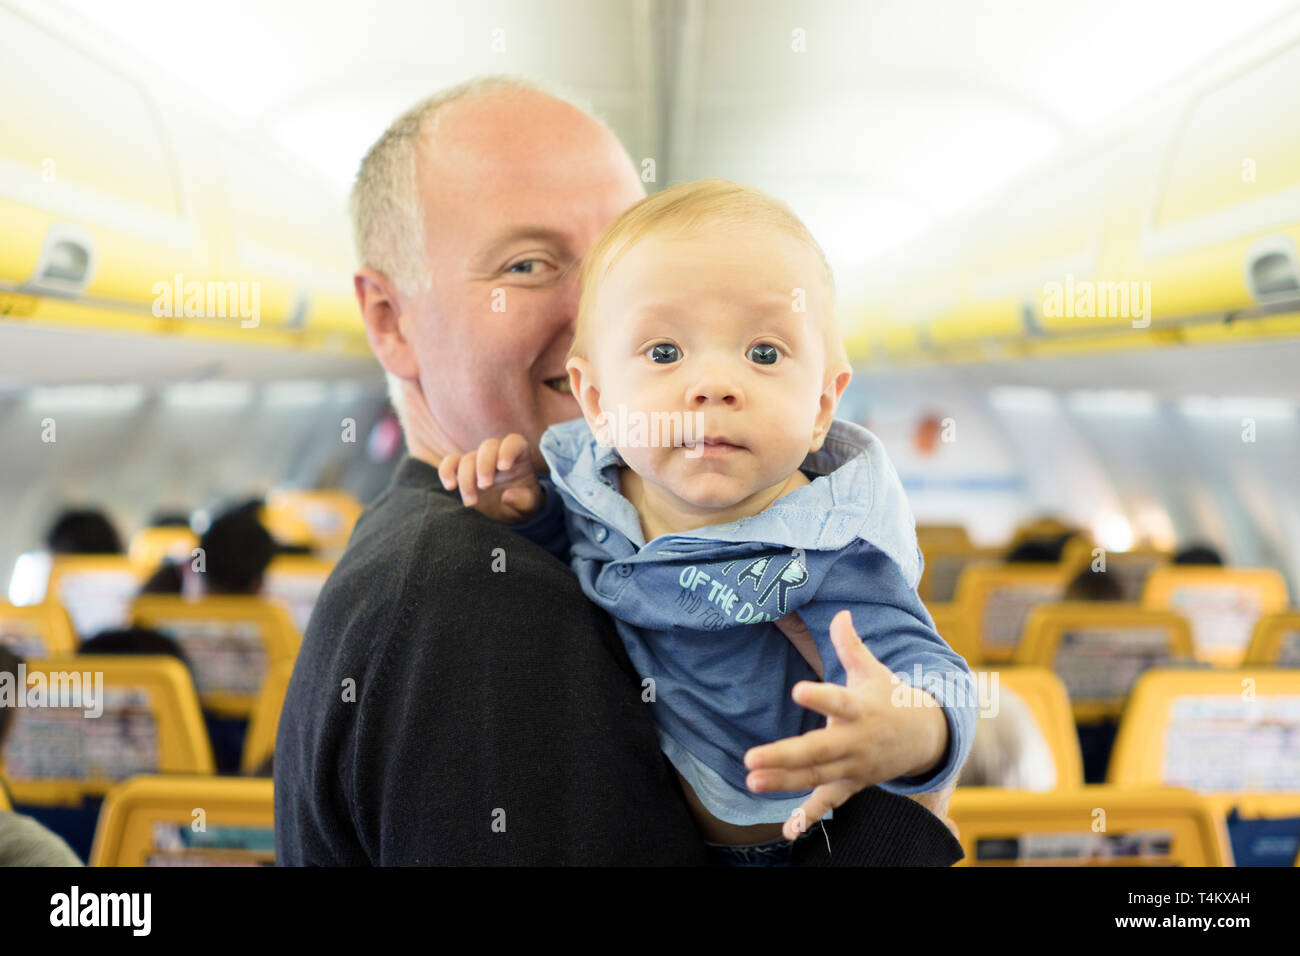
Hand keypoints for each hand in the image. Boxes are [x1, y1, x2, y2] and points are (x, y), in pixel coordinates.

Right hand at [437, 433, 544, 523]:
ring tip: (472, 502)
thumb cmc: (523, 504)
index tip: (503, 467)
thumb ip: (524, 500)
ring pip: (468, 458)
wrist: (508, 510)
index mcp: (519, 456)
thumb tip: (507, 496)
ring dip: (466, 479)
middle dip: (484, 465)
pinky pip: (450, 462)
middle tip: (485, 486)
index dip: (508, 450)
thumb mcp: (530, 506)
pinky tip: (450, 486)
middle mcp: (498, 454)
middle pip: (487, 447)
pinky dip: (446, 471)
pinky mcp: (463, 470)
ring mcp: (479, 460)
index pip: (513, 442)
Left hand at [743, 609, 948, 840]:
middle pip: (818, 751)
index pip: (839, 702)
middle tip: (749, 758)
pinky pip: (830, 802)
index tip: (798, 688)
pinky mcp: (853, 784)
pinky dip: (810, 817)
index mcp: (861, 709)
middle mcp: (856, 741)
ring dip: (783, 782)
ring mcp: (854, 766)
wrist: (925, 737)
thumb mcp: (873, 670)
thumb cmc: (890, 698)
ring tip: (751, 780)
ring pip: (816, 777)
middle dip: (784, 756)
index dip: (820, 696)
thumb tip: (840, 614)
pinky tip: (788, 830)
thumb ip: (851, 646)